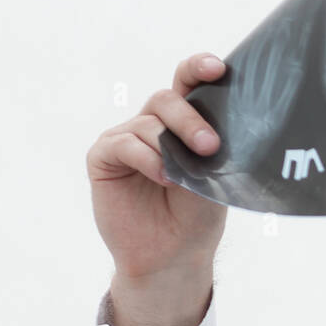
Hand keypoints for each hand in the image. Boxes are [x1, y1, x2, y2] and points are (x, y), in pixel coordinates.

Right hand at [85, 52, 228, 325]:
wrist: (173, 257)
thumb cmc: (196, 218)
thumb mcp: (214, 180)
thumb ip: (212, 149)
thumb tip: (223, 126)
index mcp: (181, 124)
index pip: (187, 84)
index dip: (198, 69)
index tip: (218, 69)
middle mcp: (152, 125)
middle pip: (166, 100)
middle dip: (189, 119)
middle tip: (210, 146)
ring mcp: (126, 138)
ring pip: (147, 123)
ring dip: (169, 147)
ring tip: (184, 177)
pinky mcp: (103, 158)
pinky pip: (124, 144)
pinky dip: (147, 159)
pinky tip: (163, 178)